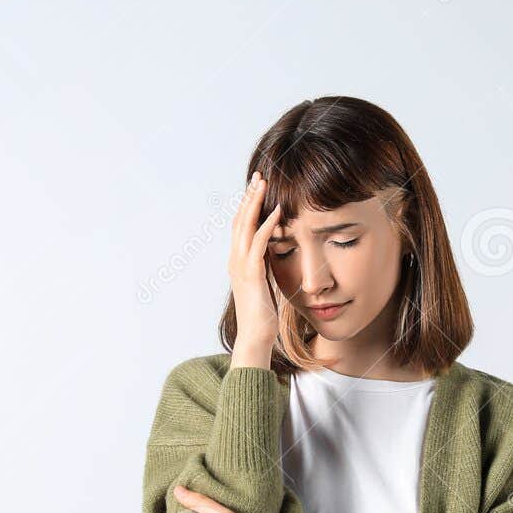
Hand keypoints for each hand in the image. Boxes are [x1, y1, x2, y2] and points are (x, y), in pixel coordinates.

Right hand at [228, 171, 284, 360]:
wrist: (255, 336)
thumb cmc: (262, 314)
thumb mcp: (264, 283)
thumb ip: (265, 266)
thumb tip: (275, 254)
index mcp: (238, 261)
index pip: (241, 226)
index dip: (247, 205)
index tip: (257, 187)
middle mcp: (235, 260)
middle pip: (240, 220)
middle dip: (249, 196)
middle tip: (258, 176)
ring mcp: (241, 266)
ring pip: (245, 227)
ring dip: (255, 203)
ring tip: (264, 184)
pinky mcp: (252, 274)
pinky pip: (259, 244)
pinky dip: (267, 226)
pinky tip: (277, 212)